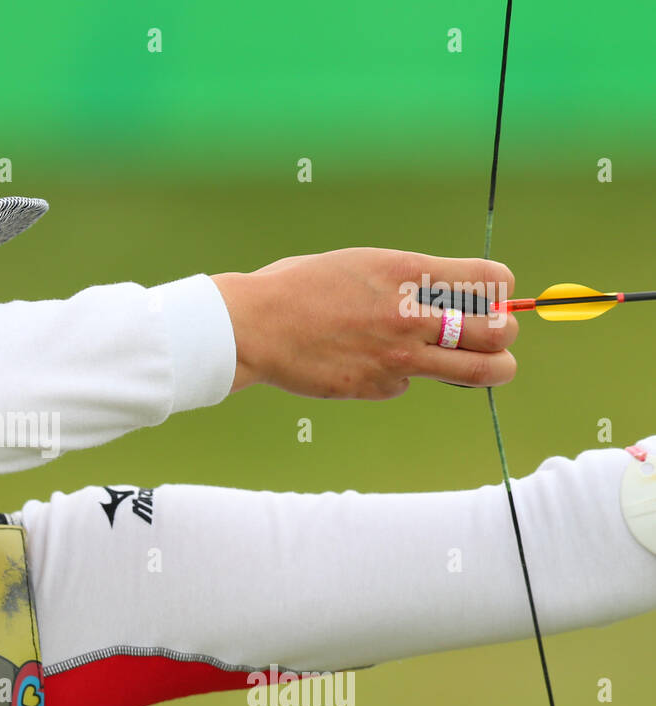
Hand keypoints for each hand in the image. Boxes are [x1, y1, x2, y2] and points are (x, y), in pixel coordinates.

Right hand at [213, 247, 517, 399]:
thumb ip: (405, 280)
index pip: (493, 280)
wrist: (254, 327)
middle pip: (499, 331)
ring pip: (481, 371)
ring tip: (485, 367)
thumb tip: (440, 293)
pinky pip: (410, 385)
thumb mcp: (361, 264)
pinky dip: (400, 379)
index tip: (492, 298)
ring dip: (491, 369)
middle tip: (493, 337)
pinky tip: (370, 366)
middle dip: (504, 334)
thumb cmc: (297, 287)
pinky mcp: (379, 387)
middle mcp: (414, 315)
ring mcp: (399, 357)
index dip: (502, 290)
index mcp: (410, 272)